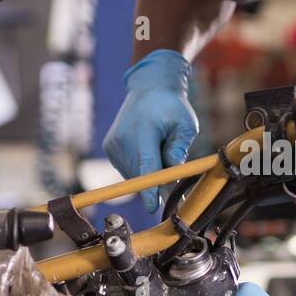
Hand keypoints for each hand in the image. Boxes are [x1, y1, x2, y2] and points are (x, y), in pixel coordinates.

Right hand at [103, 50, 198, 212]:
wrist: (149, 88)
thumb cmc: (171, 107)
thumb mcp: (185, 126)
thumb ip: (179, 150)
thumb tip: (174, 176)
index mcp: (143, 130)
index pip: (146, 166)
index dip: (150, 189)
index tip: (153, 207)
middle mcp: (122, 138)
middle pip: (141, 175)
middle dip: (158, 179)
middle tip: (170, 159)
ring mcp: (113, 145)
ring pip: (135, 175)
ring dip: (149, 172)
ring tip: (157, 145)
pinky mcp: (110, 149)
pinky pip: (129, 169)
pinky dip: (141, 167)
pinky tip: (147, 148)